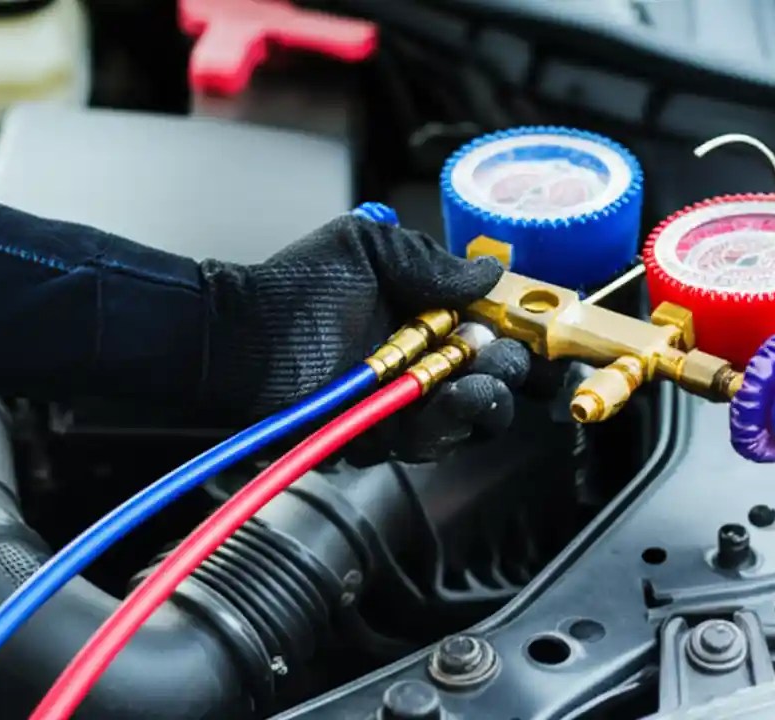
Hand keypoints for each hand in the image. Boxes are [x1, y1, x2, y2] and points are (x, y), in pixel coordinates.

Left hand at [197, 213, 502, 420]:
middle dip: (509, 371)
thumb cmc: (291, 291)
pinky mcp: (381, 437)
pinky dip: (449, 421)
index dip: (518, 332)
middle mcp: (419, 362)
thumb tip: (490, 270)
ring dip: (487, 400)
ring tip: (486, 382)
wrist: (239, 339)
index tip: (536, 328)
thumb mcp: (366, 250)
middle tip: (508, 358)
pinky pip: (429, 439)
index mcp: (422, 315)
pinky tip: (457, 396)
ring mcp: (402, 403)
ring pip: (469, 417)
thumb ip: (430, 262)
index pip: (489, 329)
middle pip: (492, 381)